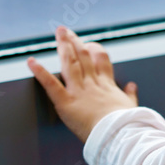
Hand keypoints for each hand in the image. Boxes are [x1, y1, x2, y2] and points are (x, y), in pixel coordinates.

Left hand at [27, 26, 139, 142]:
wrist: (120, 134)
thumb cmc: (128, 124)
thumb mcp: (131, 107)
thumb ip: (129, 95)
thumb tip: (132, 86)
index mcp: (107, 85)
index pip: (100, 61)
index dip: (93, 49)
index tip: (88, 43)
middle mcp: (92, 84)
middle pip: (83, 57)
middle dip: (74, 42)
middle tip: (65, 31)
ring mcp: (79, 91)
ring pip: (70, 64)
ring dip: (63, 47)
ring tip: (58, 34)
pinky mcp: (66, 102)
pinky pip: (51, 85)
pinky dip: (40, 73)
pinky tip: (32, 62)